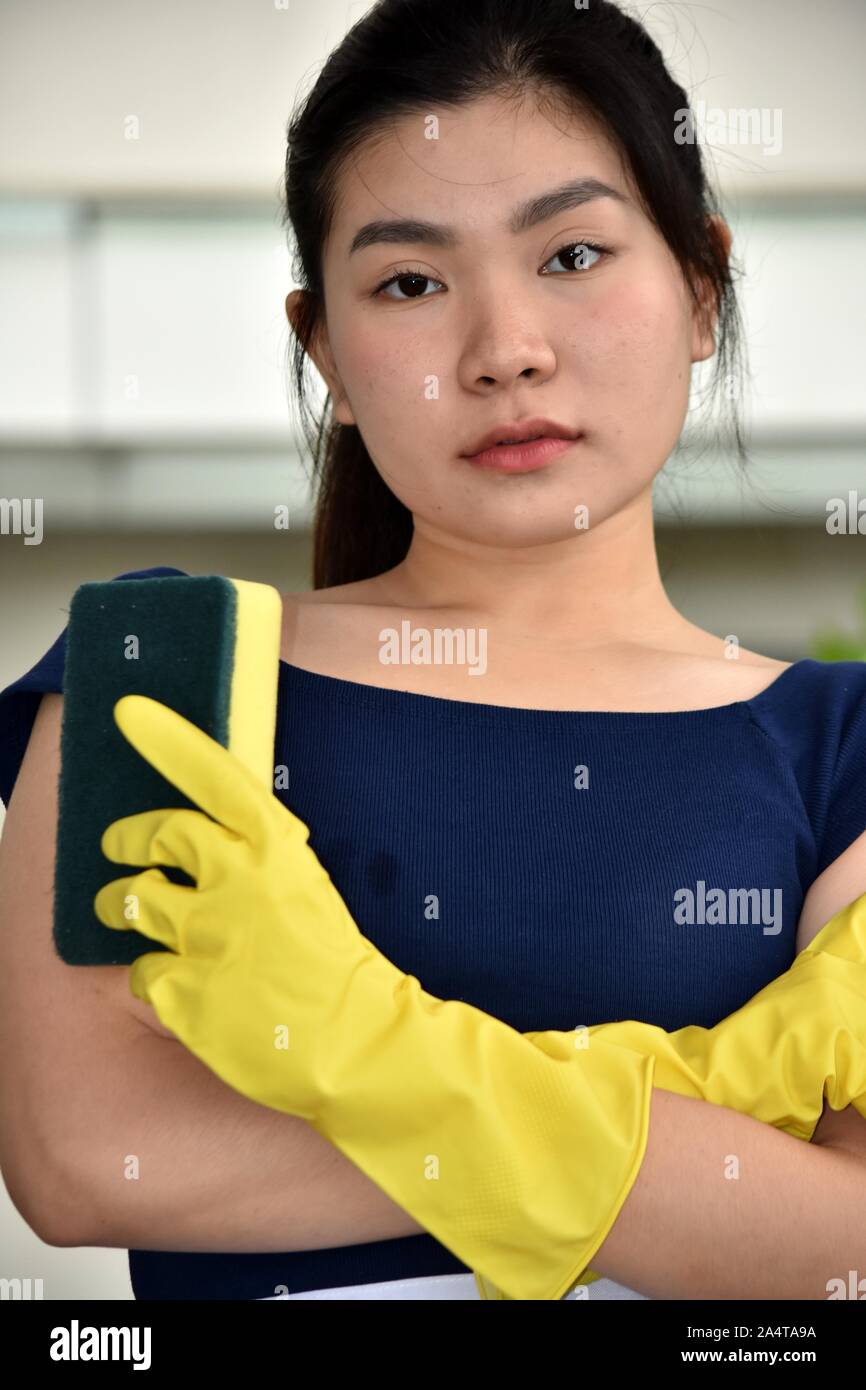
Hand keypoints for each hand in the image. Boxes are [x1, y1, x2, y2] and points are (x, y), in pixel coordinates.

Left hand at [93, 693, 401, 1121]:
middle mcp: (233, 883)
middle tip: (117, 845)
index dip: (169, 741)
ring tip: (125, 910)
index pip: (212, 777)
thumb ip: (260, 864)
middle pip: (158, 836)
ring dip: (123, 903)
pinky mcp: (182, 991)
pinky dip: (155, 974)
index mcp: (276, 850)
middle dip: (128, 837)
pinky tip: (180, 983)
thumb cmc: (341, 968)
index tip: (131, 712)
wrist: (357, 1044)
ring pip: (133, 901)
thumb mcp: (310, 891)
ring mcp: (203, 937)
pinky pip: (143, 970)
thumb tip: (213, 849)